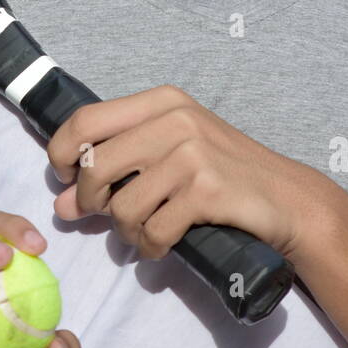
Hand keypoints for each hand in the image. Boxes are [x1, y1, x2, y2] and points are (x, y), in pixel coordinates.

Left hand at [47, 85, 325, 263]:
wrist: (287, 199)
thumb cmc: (223, 175)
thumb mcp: (167, 161)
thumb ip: (114, 174)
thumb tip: (60, 206)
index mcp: (161, 102)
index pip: (84, 120)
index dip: (61, 154)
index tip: (67, 181)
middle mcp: (175, 119)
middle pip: (94, 165)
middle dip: (91, 200)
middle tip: (107, 214)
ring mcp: (193, 153)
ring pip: (122, 205)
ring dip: (127, 231)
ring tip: (145, 232)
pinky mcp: (207, 189)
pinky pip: (153, 230)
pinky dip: (151, 246)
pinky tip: (163, 244)